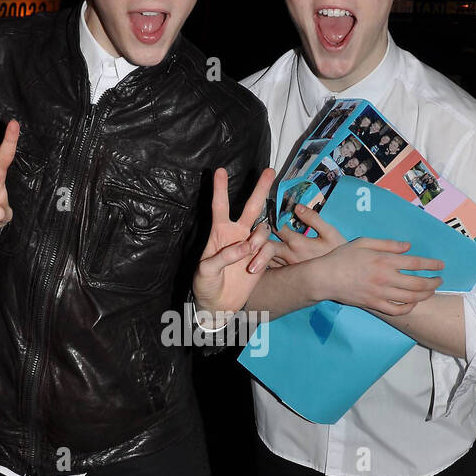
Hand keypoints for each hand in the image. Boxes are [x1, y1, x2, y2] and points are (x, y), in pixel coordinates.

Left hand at [192, 165, 277, 317]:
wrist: (217, 305)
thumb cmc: (205, 284)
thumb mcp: (206, 271)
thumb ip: (223, 257)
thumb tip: (245, 246)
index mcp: (219, 232)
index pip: (220, 206)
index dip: (220, 189)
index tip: (220, 171)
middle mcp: (237, 234)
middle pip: (251, 207)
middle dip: (260, 189)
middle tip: (270, 171)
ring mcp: (250, 246)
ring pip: (263, 229)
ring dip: (258, 238)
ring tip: (249, 252)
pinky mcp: (261, 259)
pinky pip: (268, 249)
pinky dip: (262, 257)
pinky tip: (252, 269)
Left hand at [257, 201, 346, 266]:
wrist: (342, 277)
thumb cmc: (337, 253)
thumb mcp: (329, 233)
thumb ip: (313, 218)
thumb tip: (297, 207)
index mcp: (297, 243)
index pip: (276, 227)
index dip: (273, 218)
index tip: (273, 213)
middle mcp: (288, 256)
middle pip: (266, 244)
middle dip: (263, 235)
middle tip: (264, 228)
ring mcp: (287, 267)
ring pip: (267, 256)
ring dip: (264, 247)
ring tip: (264, 240)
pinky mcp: (288, 275)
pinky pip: (271, 267)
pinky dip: (268, 259)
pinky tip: (270, 253)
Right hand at [315, 238, 443, 315]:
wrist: (324, 278)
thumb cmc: (342, 257)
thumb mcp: (364, 242)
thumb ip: (387, 244)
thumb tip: (408, 247)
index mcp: (384, 260)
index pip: (415, 263)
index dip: (432, 265)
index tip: (441, 265)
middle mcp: (385, 278)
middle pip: (417, 283)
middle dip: (433, 282)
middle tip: (439, 280)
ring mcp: (380, 293)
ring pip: (410, 298)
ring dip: (425, 295)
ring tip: (431, 291)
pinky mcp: (373, 304)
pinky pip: (396, 310)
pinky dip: (408, 308)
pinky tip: (413, 303)